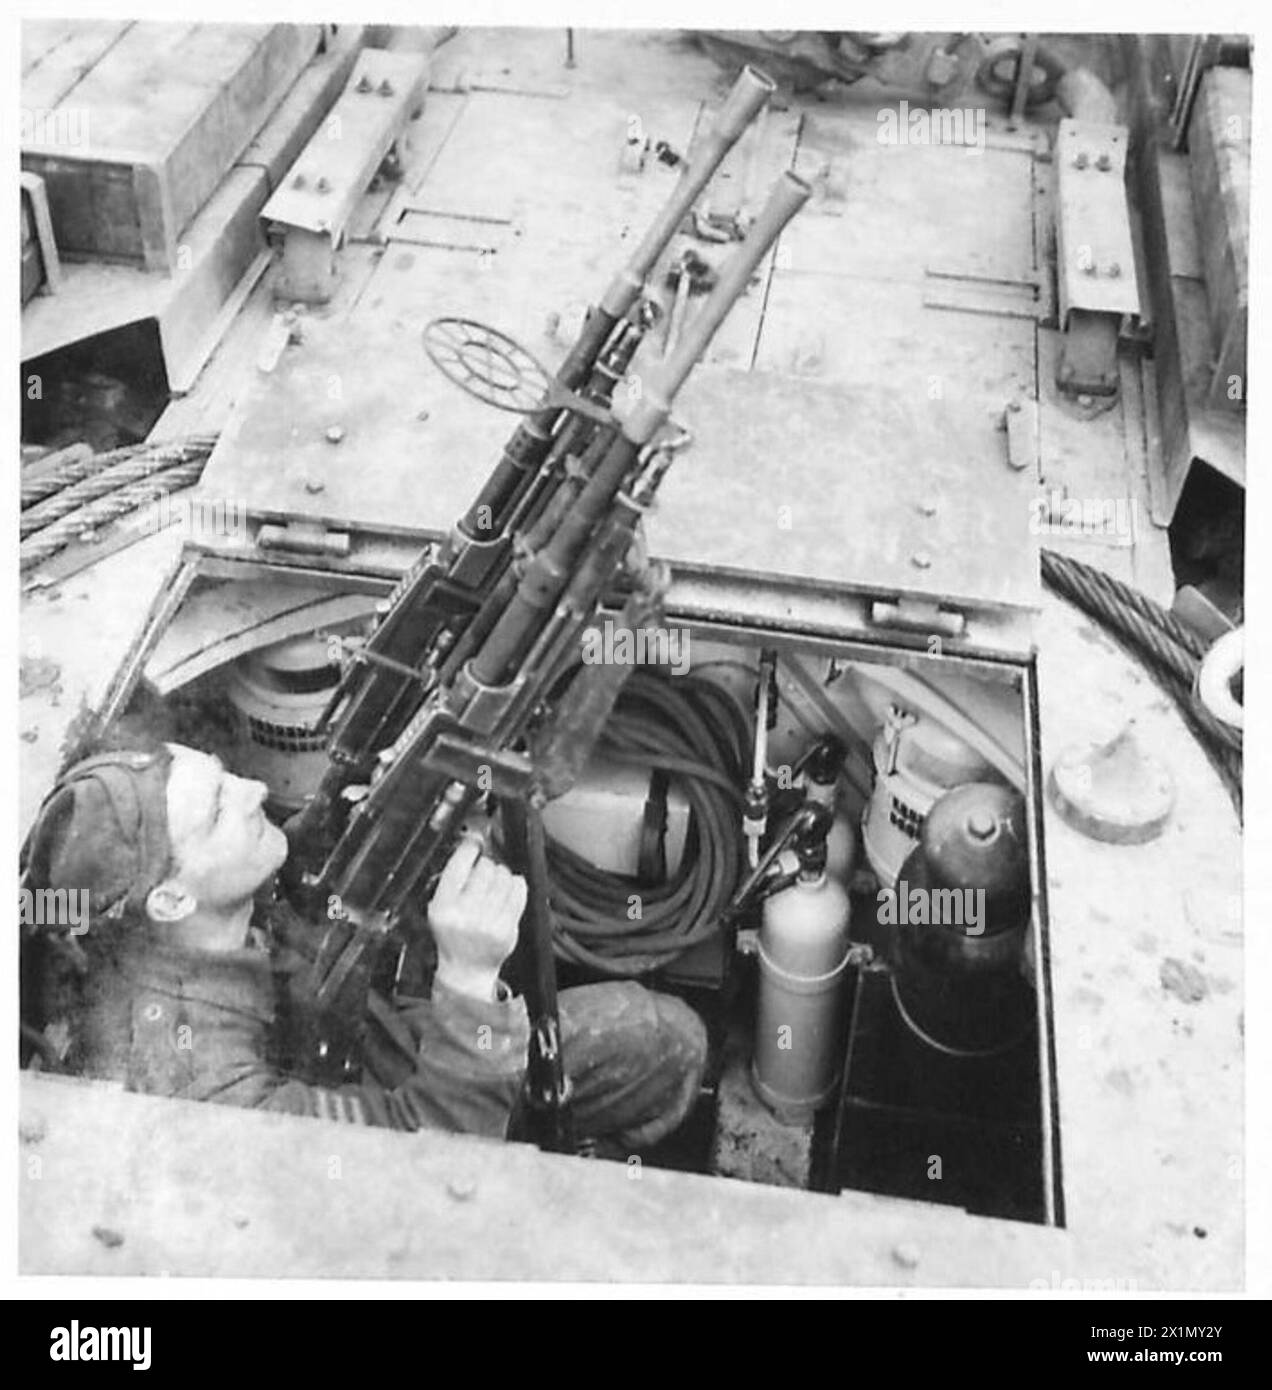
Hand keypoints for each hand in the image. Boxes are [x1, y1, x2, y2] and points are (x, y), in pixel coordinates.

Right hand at [428, 839, 526, 1001]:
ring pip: (504, 878)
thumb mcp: (439, 909)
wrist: (466, 968)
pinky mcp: (507, 929)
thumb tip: (473, 845)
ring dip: (502, 874)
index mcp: (442, 906)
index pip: (458, 864)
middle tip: (485, 871)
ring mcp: (487, 922)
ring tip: (497, 882)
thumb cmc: (453, 935)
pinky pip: (518, 893)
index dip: (469, 848)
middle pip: (485, 869)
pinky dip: (517, 885)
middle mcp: (464, 914)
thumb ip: (453, 880)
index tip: (474, 845)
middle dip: (487, 865)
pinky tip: (510, 887)